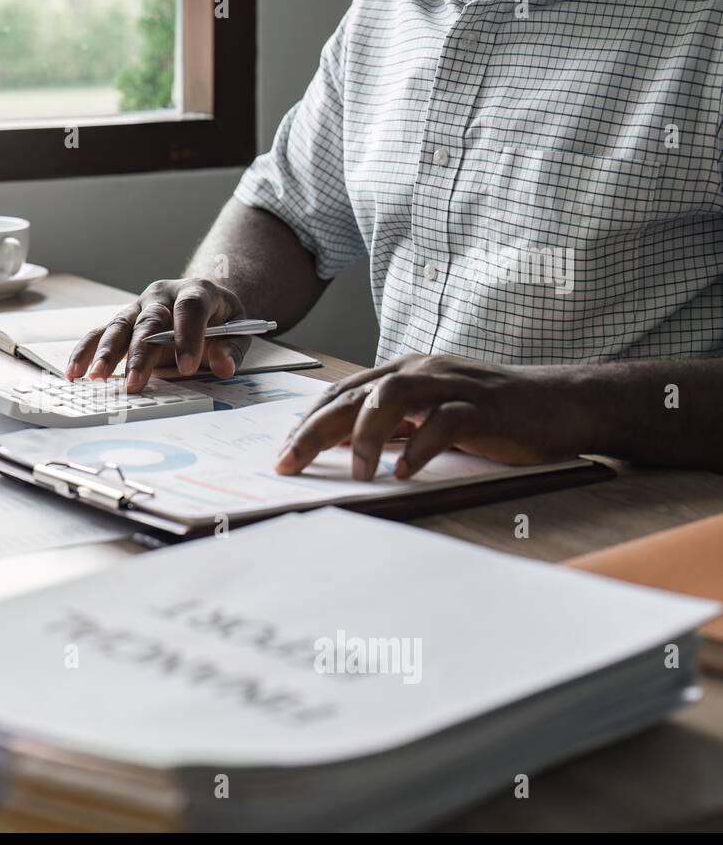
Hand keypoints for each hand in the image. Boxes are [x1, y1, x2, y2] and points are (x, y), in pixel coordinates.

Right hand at [65, 278, 253, 392]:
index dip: (188, 336)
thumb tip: (222, 365)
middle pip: (148, 321)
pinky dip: (85, 353)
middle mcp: (162, 296)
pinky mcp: (122, 321)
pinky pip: (99, 334)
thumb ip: (231, 348)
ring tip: (97, 377)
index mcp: (195, 291)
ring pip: (119, 326)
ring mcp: (138, 307)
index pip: (190, 309)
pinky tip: (75, 372)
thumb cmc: (219, 318)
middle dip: (140, 353)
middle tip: (135, 382)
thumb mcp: (237, 329)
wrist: (201, 299)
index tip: (187, 366)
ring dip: (106, 353)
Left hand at [276, 354, 591, 479]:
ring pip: (391, 397)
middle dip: (314, 431)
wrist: (562, 403)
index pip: (341, 393)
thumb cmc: (493, 413)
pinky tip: (404, 473)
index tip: (282, 453)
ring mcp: (451, 386)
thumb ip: (393, 425)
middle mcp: (421, 371)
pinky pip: (444, 423)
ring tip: (354, 472)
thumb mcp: (431, 415)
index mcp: (403, 371)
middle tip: (288, 463)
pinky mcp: (483, 407)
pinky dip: (420, 449)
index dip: (306, 422)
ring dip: (366, 436)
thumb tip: (344, 449)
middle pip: (353, 395)